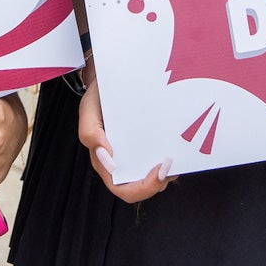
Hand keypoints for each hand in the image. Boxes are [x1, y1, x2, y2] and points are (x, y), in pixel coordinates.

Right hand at [77, 68, 172, 202]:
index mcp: (105, 162)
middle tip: (170, 166)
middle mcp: (123, 162)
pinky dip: (171, 159)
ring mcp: (137, 154)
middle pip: (142, 188)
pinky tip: (177, 147)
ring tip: (176, 156)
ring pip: (155, 176)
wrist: (111, 77)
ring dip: (168, 173)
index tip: (158, 171)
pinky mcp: (149, 144)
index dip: (142, 187)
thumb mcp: (88, 109)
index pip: (123, 188)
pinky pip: (162, 159)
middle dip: (158, 183)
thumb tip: (107, 160)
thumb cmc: (98, 96)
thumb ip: (90, 133)